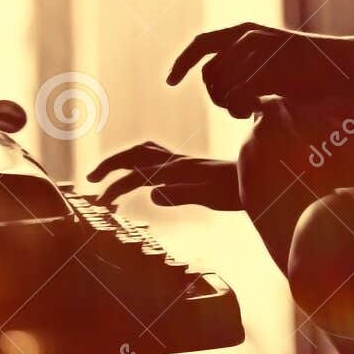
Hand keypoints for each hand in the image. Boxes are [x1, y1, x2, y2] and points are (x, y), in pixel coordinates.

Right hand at [86, 141, 241, 210]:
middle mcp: (179, 162)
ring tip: (105, 175)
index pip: (140, 174)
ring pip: (145, 153)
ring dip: (122, 161)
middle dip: (111, 164)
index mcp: (179, 169)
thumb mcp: (211, 195)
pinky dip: (139, 164)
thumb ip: (181, 192)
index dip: (118, 186)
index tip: (102, 201)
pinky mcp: (189, 169)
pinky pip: (157, 160)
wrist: (262, 180)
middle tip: (90, 178)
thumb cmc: (239, 190)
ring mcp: (183, 163)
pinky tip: (138, 178)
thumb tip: (151, 194)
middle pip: (136, 155)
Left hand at [167, 23, 353, 116]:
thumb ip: (251, 72)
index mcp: (247, 32)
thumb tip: (229, 92)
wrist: (347, 70)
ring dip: (230, 105)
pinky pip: (235, 95)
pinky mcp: (266, 66)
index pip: (202, 44)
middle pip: (208, 74)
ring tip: (254, 108)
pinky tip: (259, 108)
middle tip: (240, 108)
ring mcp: (258, 49)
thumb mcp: (277, 67)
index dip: (183, 62)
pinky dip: (240, 108)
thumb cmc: (315, 76)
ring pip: (220, 86)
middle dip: (217, 97)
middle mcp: (248, 36)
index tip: (170, 82)